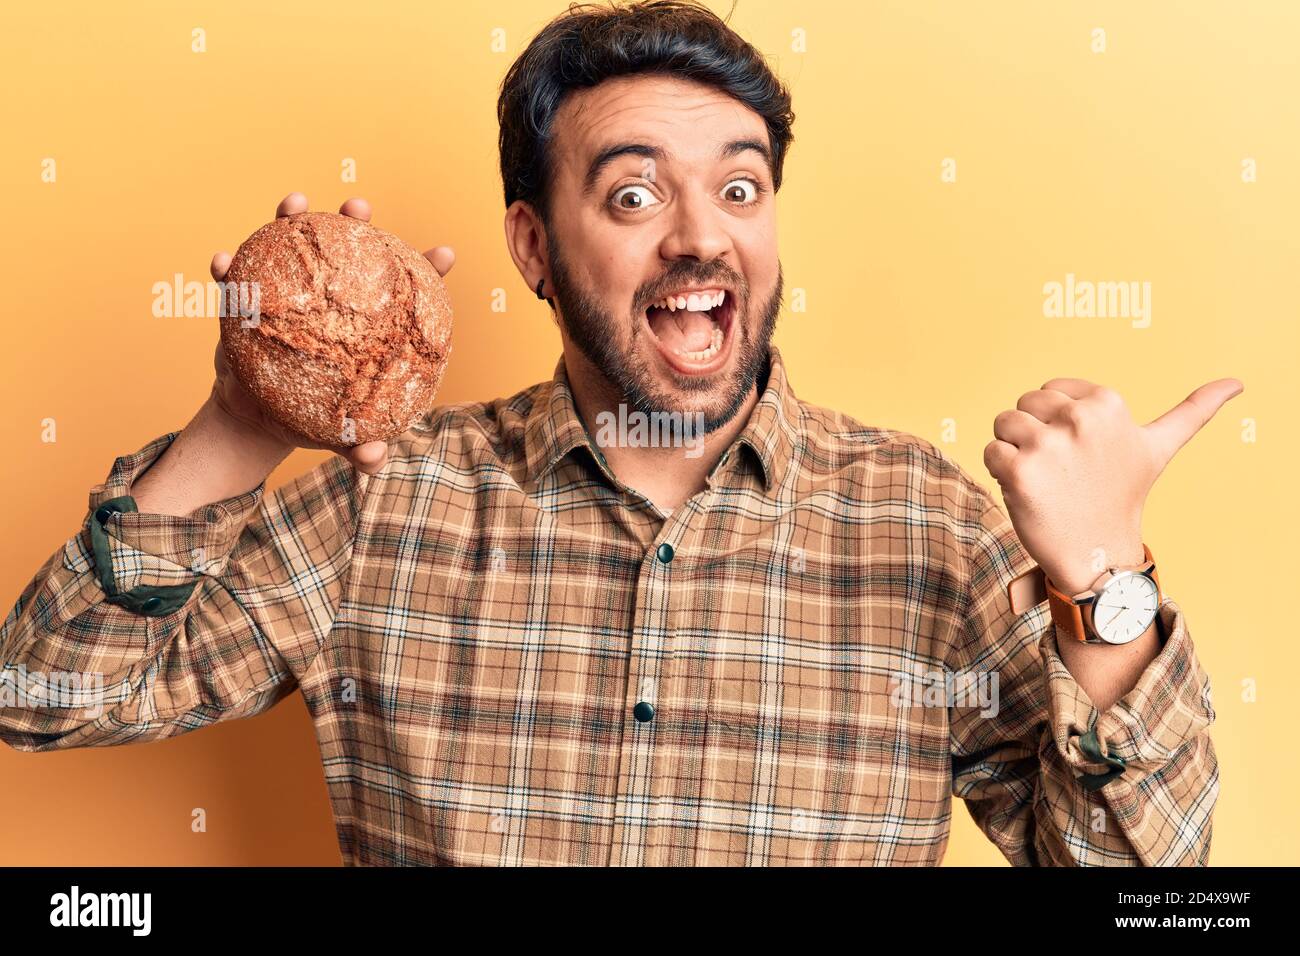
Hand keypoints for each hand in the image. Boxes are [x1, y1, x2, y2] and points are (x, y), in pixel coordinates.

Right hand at [208, 192, 455, 475]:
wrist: (259, 420)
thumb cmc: (313, 419)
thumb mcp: (339, 435)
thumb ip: (358, 448)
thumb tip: (372, 459)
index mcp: (364, 324)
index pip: (401, 291)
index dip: (426, 269)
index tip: (444, 254)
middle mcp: (328, 298)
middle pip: (347, 248)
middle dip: (355, 220)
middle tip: (359, 206)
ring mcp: (288, 293)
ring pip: (289, 246)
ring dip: (290, 217)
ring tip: (293, 201)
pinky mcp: (246, 300)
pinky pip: (233, 278)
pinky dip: (226, 266)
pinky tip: (221, 260)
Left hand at [983, 376, 1243, 593]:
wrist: (1099, 554)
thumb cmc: (1122, 496)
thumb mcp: (1158, 448)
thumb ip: (1194, 411)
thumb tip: (1237, 382)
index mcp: (1107, 402)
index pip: (1049, 391)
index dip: (1055, 422)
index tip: (1080, 452)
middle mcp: (1079, 418)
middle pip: (1023, 405)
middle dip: (1032, 434)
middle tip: (1061, 471)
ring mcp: (1048, 444)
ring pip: (1003, 425)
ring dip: (1013, 452)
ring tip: (1045, 480)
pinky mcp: (1019, 470)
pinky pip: (989, 451)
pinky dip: (998, 471)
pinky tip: (1026, 492)